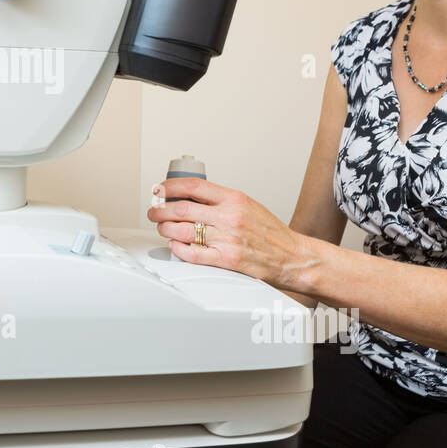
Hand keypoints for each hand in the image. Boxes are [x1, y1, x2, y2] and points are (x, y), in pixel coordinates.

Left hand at [148, 177, 318, 288]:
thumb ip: (221, 201)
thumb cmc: (271, 233)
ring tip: (162, 228)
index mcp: (234, 199)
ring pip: (183, 230)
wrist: (292, 256)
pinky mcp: (227, 260)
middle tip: (154, 211)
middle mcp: (230, 217)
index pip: (192, 186)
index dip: (169, 187)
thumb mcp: (248, 205)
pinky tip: (175, 245)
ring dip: (165, 229)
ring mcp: (227, 239)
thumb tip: (189, 197)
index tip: (159, 190)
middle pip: (181, 209)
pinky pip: (192, 254)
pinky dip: (178, 248)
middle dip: (160, 210)